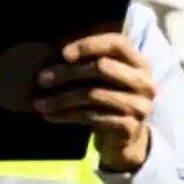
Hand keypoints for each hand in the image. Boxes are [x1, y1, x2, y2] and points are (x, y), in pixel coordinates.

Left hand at [32, 32, 154, 172]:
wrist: (126, 140)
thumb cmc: (109, 101)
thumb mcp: (105, 80)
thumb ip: (88, 63)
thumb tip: (52, 55)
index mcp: (139, 63)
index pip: (117, 43)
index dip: (89, 45)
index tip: (63, 53)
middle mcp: (144, 82)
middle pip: (101, 67)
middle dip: (67, 73)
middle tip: (41, 79)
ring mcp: (140, 105)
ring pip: (92, 94)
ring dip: (61, 99)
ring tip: (39, 103)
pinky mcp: (129, 126)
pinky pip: (92, 116)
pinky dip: (67, 115)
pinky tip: (51, 116)